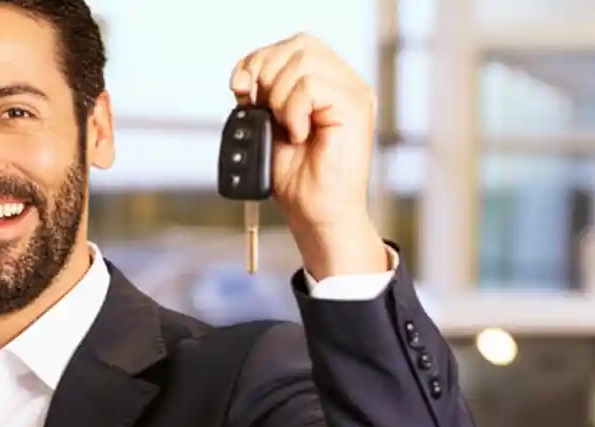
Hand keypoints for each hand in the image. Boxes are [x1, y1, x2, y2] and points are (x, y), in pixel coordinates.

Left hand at [230, 32, 387, 278]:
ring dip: (281, 96)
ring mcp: (353, 94)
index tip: (240, 87)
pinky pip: (312, 86)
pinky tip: (299, 134)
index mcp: (327, 84)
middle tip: (260, 107)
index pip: (294, 46)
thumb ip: (262, 97)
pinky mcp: (355, 108)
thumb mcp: (268, 128)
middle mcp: (344, 84)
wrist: (317, 214)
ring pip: (304, 62)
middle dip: (266, 72)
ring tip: (286, 127)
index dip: (260, 59)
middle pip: (299, 45)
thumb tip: (244, 77)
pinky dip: (294, 110)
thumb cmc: (298, 180)